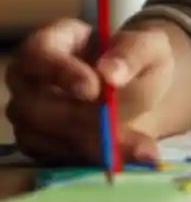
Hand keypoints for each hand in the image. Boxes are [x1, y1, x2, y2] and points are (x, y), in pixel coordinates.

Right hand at [4, 19, 171, 164]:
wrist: (141, 91)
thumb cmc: (137, 61)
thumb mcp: (149, 47)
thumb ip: (133, 52)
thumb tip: (111, 72)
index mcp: (53, 42)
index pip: (38, 54)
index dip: (60, 72)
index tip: (92, 89)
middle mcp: (30, 78)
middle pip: (33, 102)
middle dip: (77, 118)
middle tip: (117, 126)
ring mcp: (30, 112)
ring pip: (39, 135)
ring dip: (89, 144)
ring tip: (138, 147)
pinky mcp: (40, 142)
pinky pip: (52, 157)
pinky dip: (90, 159)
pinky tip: (125, 157)